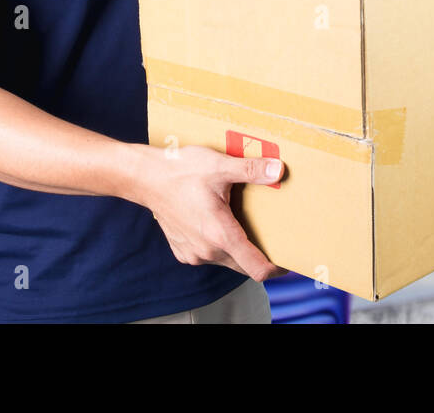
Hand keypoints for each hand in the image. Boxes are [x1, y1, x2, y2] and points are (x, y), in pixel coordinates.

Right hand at [136, 144, 285, 281]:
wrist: (145, 178)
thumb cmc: (180, 171)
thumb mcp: (220, 165)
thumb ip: (251, 170)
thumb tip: (279, 170)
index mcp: (220, 235)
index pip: (257, 268)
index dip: (277, 268)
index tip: (288, 260)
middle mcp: (207, 251)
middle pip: (245, 265)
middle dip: (261, 256)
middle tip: (275, 237)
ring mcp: (194, 254)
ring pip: (227, 260)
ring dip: (240, 248)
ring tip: (249, 225)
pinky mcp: (184, 251)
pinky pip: (210, 256)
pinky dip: (221, 246)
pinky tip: (223, 223)